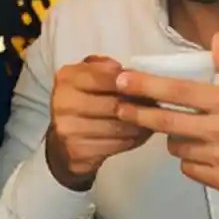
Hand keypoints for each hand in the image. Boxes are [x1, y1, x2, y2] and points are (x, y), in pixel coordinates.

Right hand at [46, 55, 152, 190]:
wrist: (60, 141)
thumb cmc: (82, 100)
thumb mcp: (87, 76)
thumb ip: (106, 68)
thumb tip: (131, 74)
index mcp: (67, 78)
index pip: (106, 76)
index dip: (131, 81)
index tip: (149, 84)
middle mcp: (63, 102)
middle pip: (114, 104)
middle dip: (139, 105)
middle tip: (157, 104)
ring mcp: (68, 129)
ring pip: (117, 127)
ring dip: (140, 124)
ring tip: (153, 119)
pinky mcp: (78, 151)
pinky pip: (115, 145)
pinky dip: (133, 140)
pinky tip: (141, 134)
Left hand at [115, 33, 218, 200]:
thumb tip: (215, 39)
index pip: (178, 91)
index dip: (147, 85)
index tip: (122, 80)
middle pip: (166, 121)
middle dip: (137, 113)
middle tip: (119, 108)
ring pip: (176, 146)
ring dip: (171, 137)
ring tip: (185, 131)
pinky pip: (189, 168)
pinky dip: (189, 160)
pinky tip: (202, 153)